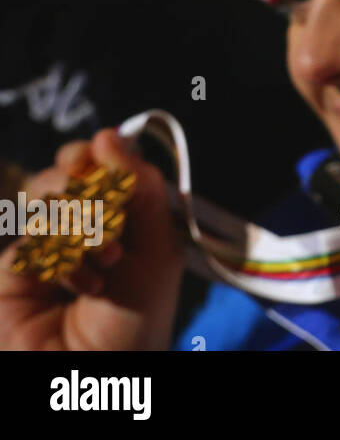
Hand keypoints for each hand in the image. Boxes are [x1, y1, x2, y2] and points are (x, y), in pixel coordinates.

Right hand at [0, 129, 184, 349]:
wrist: (100, 370)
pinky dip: (61, 256)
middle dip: (84, 181)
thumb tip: (106, 134)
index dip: (102, 153)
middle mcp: (86, 226)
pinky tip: (82, 284)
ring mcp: (48, 245)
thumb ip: (140, 188)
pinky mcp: (17, 268)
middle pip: (69, 172)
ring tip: (107, 261)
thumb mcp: (157, 247)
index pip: (107, 164)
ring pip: (47, 199)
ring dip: (80, 225)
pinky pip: (31, 237)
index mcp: (126, 217)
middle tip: (104, 206)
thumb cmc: (138, 316)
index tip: (102, 148)